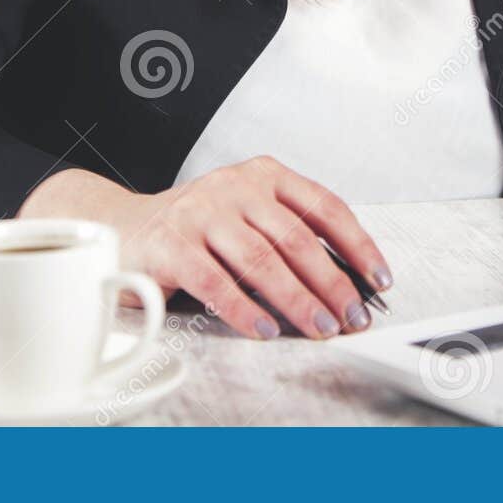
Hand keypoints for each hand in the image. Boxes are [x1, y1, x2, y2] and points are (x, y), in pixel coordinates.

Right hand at [17, 156, 392, 340]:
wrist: (124, 226)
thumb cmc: (197, 228)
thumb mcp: (248, 216)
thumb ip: (289, 237)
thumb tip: (346, 283)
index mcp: (263, 175)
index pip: (324, 207)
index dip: (357, 245)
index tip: (378, 280)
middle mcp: (235, 186)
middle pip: (296, 239)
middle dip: (331, 283)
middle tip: (351, 316)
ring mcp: (201, 212)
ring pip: (260, 260)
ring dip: (296, 300)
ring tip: (319, 327)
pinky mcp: (172, 243)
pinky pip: (216, 282)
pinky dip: (244, 309)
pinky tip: (265, 328)